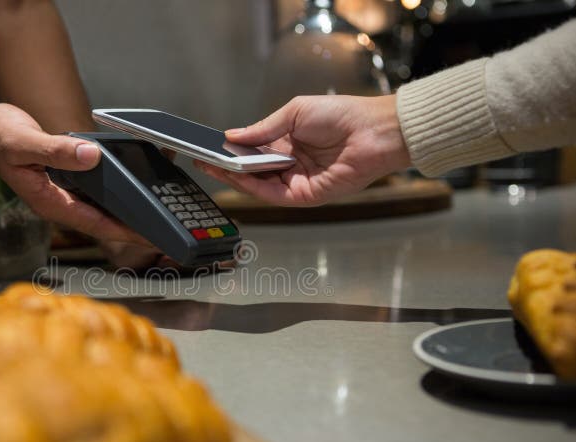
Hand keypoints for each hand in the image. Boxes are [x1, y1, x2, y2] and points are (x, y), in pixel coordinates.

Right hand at [0, 103, 150, 246]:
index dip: (125, 232)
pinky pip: (102, 186)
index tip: (151, 238)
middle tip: (168, 230)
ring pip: (106, 206)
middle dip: (136, 227)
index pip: (96, 224)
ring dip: (132, 206)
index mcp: (52, 203)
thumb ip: (55, 151)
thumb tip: (92, 156)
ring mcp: (69, 193)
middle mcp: (64, 202)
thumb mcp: (22, 143)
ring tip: (164, 207)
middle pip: (106, 221)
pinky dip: (122, 183)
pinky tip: (141, 175)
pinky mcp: (73, 180)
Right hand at [194, 95, 410, 206]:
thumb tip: (234, 134)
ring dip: (234, 177)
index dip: (232, 151)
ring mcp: (298, 181)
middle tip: (203, 160)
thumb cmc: (343, 115)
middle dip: (226, 166)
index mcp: (289, 143)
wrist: (373, 130)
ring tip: (213, 166)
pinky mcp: (306, 195)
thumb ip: (263, 128)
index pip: (253, 151)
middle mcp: (291, 164)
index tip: (211, 147)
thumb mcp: (295, 113)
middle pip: (252, 170)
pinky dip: (253, 185)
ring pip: (258, 184)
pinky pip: (273, 193)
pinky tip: (237, 175)